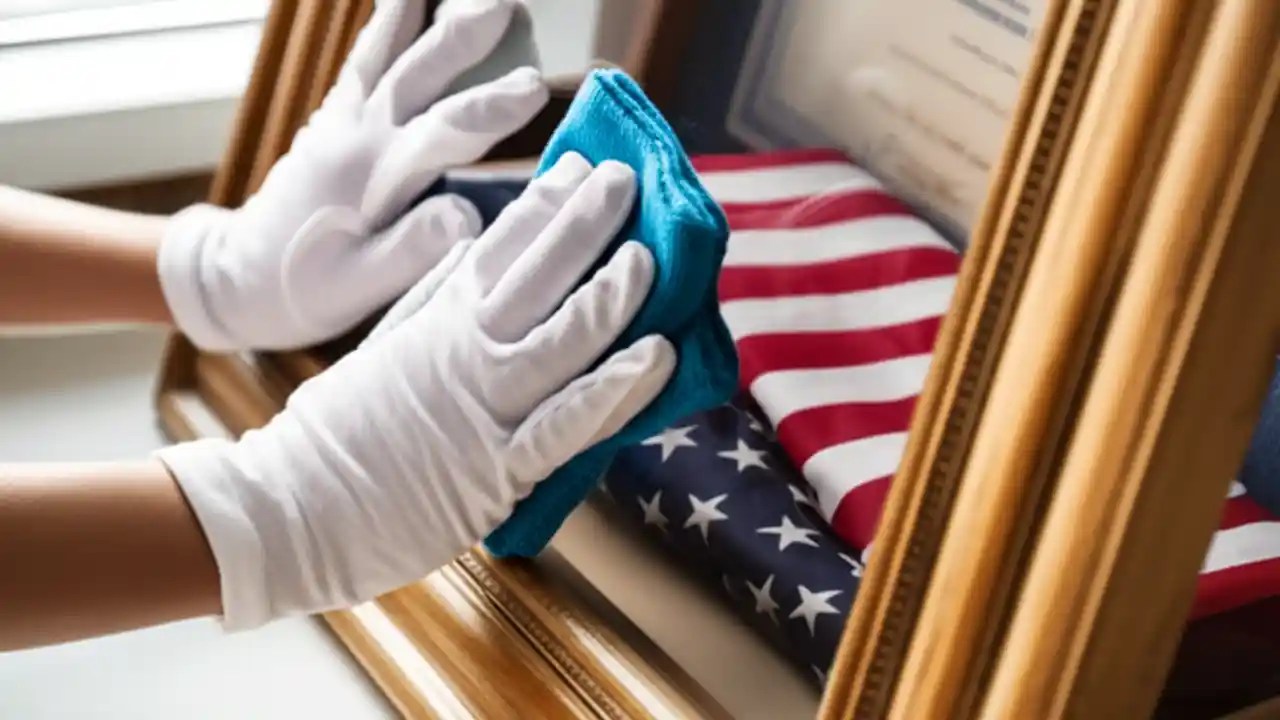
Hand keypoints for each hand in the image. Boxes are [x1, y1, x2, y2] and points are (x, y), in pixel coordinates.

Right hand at [156, 153, 675, 628]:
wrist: (288, 508)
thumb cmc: (339, 433)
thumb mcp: (385, 346)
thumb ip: (434, 298)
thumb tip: (474, 249)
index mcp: (437, 317)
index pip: (502, 244)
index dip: (547, 202)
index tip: (582, 165)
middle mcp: (466, 349)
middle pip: (540, 273)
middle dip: (587, 221)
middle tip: (625, 178)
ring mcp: (484, 406)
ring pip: (564, 338)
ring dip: (612, 293)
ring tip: (651, 257)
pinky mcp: (499, 468)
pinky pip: (568, 423)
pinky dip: (616, 388)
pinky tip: (658, 356)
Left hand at [158, 0, 547, 350]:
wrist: (237, 277)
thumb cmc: (303, 290)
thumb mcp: (359, 286)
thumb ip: (412, 248)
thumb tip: (467, 215)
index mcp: (374, 176)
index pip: (443, 131)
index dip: (491, 107)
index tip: (534, 87)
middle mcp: (357, 134)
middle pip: (418, 71)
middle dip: (466, 34)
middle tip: (506, 2)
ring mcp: (342, 121)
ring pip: (386, 52)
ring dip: (423, 14)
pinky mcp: (333, 119)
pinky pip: (364, 59)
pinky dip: (387, 26)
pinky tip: (405, 0)